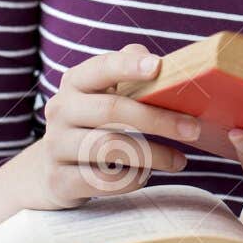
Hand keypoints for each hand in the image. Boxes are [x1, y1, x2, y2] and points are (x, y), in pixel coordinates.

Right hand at [0, 44, 200, 225]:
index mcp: (75, 83)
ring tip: (177, 160)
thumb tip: (159, 62)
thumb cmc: (92, 126)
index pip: (101, 67)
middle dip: (157, 119)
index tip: (158, 67)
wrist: (50, 171)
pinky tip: (145, 176)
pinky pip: (103, 180)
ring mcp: (56, 146)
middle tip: (192, 129)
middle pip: (111, 109)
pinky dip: (131, 179)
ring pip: (109, 147)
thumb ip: (128, 75)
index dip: (128, 65)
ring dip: (153, 154)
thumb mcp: (104, 95)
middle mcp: (61, 110)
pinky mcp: (59, 181)